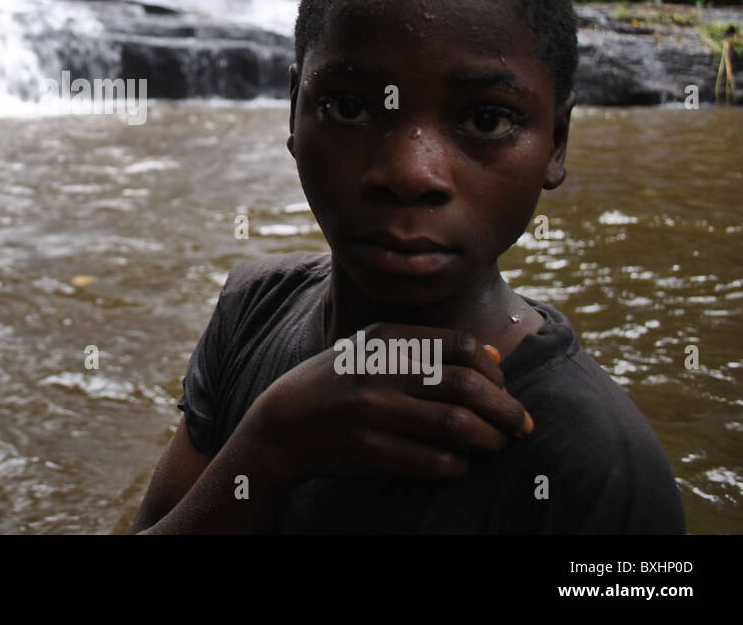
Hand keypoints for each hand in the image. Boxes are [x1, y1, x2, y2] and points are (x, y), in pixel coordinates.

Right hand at [248, 323, 533, 486]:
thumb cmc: (338, 385)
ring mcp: (372, 411)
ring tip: (497, 446)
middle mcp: (380, 370)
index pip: (462, 347)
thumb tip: (495, 355)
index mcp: (384, 338)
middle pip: (467, 386)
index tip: (504, 389)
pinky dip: (459, 465)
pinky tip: (461, 464)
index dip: (495, 371)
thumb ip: (427, 347)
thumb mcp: (372, 350)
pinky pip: (434, 461)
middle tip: (522, 425)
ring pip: (457, 425)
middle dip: (506, 409)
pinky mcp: (368, 450)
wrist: (282, 424)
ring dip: (490, 440)